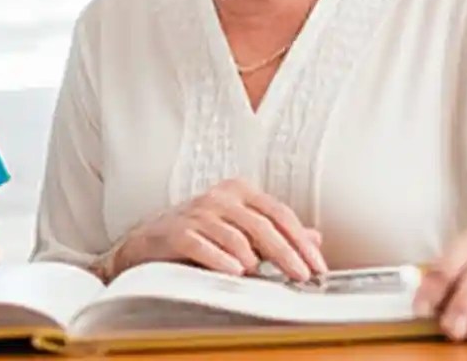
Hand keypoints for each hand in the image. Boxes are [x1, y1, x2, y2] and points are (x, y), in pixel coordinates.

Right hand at [110, 179, 325, 280]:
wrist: (149, 241)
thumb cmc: (200, 233)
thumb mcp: (241, 228)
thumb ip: (276, 232)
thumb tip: (314, 238)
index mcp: (240, 191)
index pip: (279, 213)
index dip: (301, 240)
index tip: (317, 265)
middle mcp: (220, 197)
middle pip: (262, 225)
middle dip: (286, 253)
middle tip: (302, 276)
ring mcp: (197, 212)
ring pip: (235, 235)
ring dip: (253, 259)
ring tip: (264, 275)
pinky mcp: (176, 231)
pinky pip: (202, 245)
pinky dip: (221, 260)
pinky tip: (235, 272)